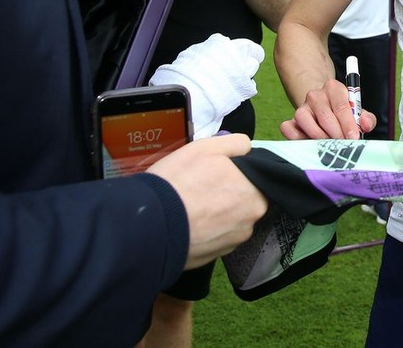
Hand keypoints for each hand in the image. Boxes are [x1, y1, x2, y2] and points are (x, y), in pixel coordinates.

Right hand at [147, 133, 267, 269]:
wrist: (147, 224)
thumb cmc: (178, 182)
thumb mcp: (207, 148)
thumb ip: (236, 144)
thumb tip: (247, 149)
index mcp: (254, 195)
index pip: (255, 182)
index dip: (236, 176)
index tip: (216, 174)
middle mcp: (249, 223)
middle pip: (243, 203)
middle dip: (227, 196)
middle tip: (200, 189)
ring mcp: (230, 244)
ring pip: (229, 223)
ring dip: (216, 216)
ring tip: (191, 207)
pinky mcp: (212, 258)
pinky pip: (214, 239)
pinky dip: (205, 232)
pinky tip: (188, 224)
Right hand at [280, 77, 374, 139]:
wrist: (323, 107)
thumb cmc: (342, 112)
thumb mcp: (357, 111)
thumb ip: (366, 118)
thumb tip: (366, 125)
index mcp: (334, 88)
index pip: (341, 107)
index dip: (348, 124)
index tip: (353, 138)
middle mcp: (315, 95)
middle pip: (325, 117)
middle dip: (336, 135)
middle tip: (343, 146)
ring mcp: (301, 107)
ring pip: (306, 123)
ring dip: (319, 138)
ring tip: (330, 145)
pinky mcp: (291, 120)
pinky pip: (289, 129)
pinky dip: (298, 139)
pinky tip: (312, 144)